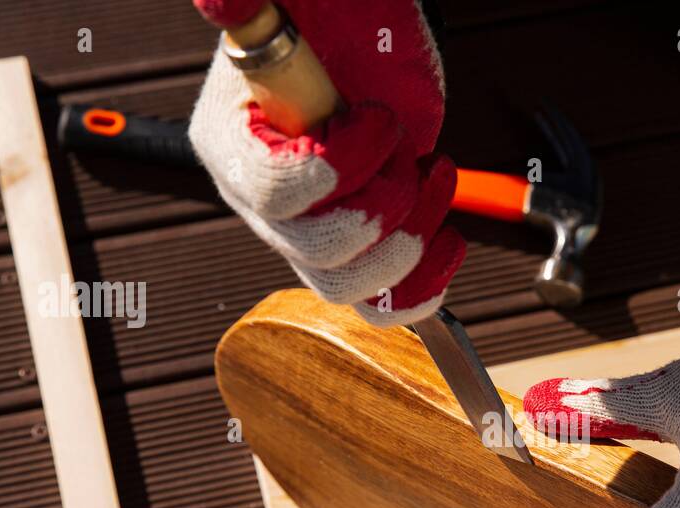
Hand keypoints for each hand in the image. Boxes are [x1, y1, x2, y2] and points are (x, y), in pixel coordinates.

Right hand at [189, 0, 464, 324]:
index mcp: (232, 146)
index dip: (341, 168)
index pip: (275, 193)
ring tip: (432, 178)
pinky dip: (424, 285)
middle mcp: (261, 206)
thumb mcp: (302, 14)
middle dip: (386, 204)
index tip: (383, 121)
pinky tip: (447, 240)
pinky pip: (381, 306)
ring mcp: (306, 239)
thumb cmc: (335, 35)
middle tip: (411, 155)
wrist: (368, 60)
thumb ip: (255, 9)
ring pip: (351, 287)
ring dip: (411, 240)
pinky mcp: (352, 258)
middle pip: (318, 252)